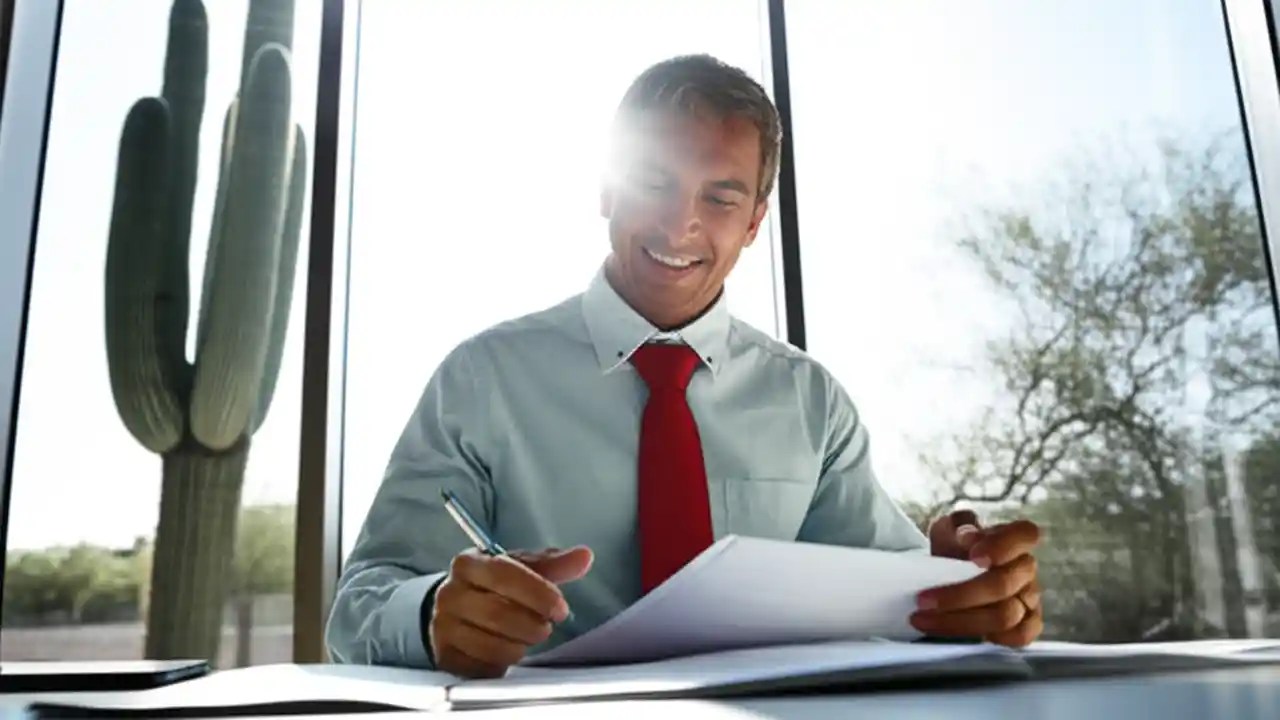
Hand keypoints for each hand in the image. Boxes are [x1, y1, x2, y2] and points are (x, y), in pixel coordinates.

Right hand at [430, 546, 593, 677]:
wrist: (455, 609)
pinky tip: (507, 652)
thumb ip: (553, 564)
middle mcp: (449, 593)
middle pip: (498, 614)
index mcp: (468, 564)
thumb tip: (585, 556)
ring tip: (527, 639)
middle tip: (546, 627)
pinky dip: (503, 664)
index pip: (504, 575)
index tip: (560, 608)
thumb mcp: (521, 569)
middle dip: (532, 625)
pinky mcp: (445, 655)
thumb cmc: (493, 586)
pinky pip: (482, 667)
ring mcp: (443, 626)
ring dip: (520, 646)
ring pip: (491, 645)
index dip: (537, 594)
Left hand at [910, 510, 1042, 646]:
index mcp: (1015, 538)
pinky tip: (958, 634)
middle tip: (923, 600)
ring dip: (959, 621)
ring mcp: (1030, 598)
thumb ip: (958, 526)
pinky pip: (1019, 637)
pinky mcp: (1027, 624)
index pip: (1024, 535)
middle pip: (1003, 585)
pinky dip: (988, 637)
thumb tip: (967, 536)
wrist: (951, 572)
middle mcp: (1026, 568)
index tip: (973, 557)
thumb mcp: (949, 530)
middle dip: (959, 595)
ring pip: (1004, 616)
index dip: (1003, 546)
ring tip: (922, 618)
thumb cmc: (954, 549)